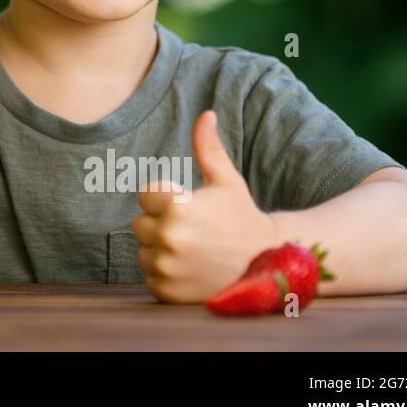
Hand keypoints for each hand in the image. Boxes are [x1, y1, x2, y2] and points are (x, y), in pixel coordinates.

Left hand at [131, 109, 278, 303]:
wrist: (266, 267)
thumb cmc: (242, 218)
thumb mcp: (227, 182)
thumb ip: (208, 148)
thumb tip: (205, 113)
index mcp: (177, 206)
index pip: (145, 194)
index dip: (165, 198)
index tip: (189, 206)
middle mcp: (168, 237)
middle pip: (140, 224)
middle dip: (162, 224)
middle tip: (194, 231)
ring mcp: (167, 268)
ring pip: (144, 252)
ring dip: (162, 251)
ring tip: (194, 251)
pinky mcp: (167, 292)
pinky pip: (150, 278)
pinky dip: (166, 275)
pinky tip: (192, 271)